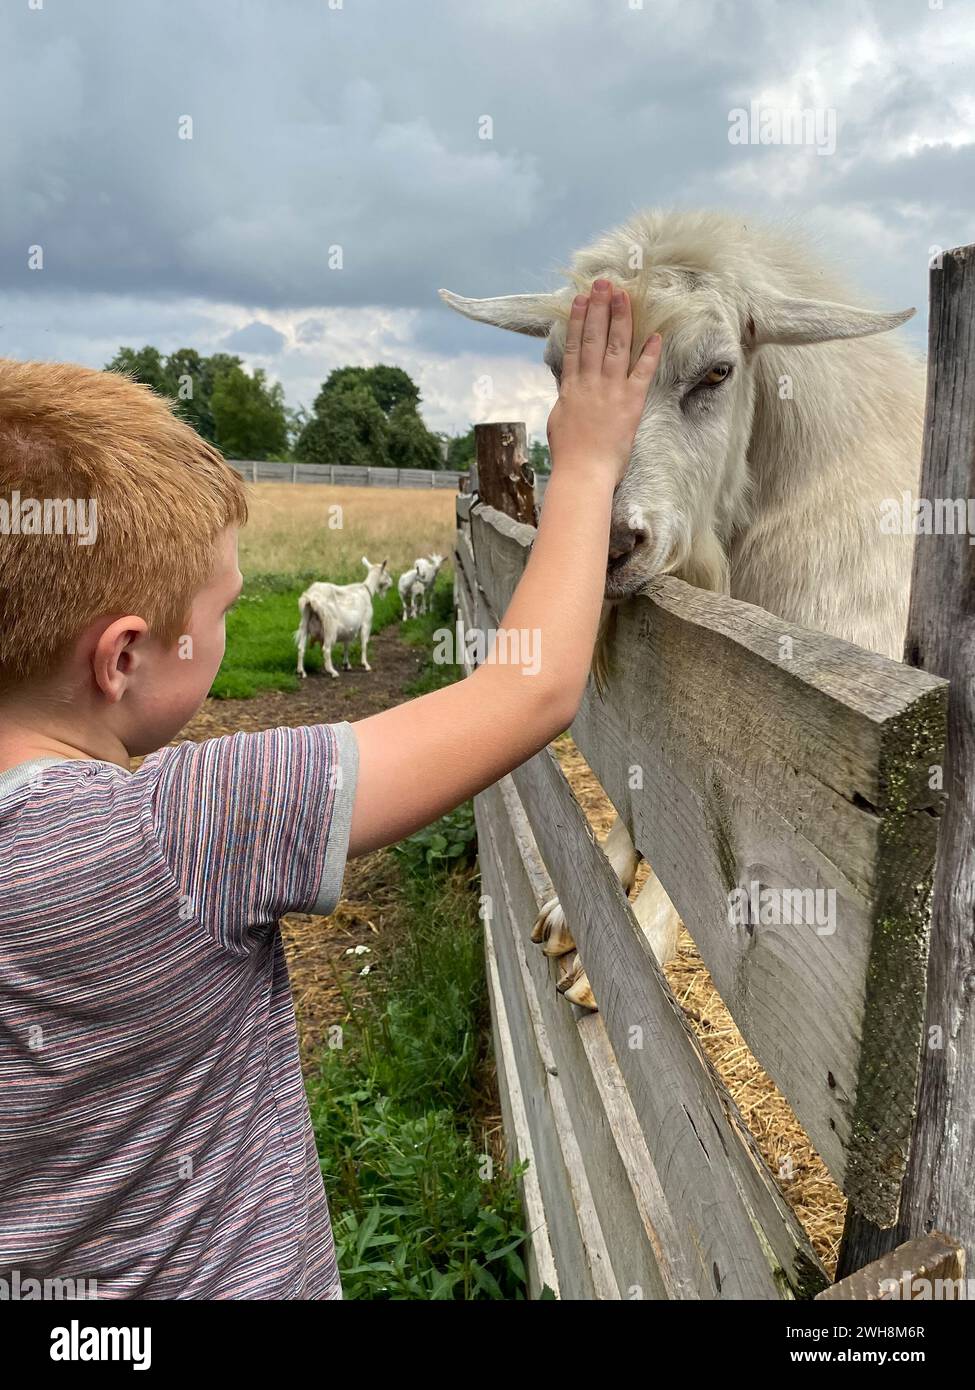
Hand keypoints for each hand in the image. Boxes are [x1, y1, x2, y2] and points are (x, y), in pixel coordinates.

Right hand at [546, 278, 660, 485]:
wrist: (583, 473)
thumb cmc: (569, 453)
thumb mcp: (559, 419)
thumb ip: (566, 398)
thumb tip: (569, 386)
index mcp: (571, 387)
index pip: (574, 345)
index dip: (579, 319)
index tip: (582, 298)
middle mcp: (590, 382)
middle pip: (595, 337)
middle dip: (600, 308)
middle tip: (604, 283)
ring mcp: (611, 390)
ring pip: (616, 347)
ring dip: (621, 318)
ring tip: (623, 295)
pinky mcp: (630, 403)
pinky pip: (642, 373)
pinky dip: (650, 353)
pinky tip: (656, 334)